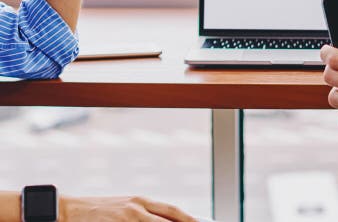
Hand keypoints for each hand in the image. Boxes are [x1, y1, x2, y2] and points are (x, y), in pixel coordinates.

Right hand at [60, 195, 195, 220]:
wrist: (66, 211)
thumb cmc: (97, 212)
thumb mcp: (124, 208)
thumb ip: (145, 215)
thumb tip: (166, 220)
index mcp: (141, 201)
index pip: (173, 211)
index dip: (189, 218)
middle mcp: (137, 208)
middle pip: (168, 221)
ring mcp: (126, 218)